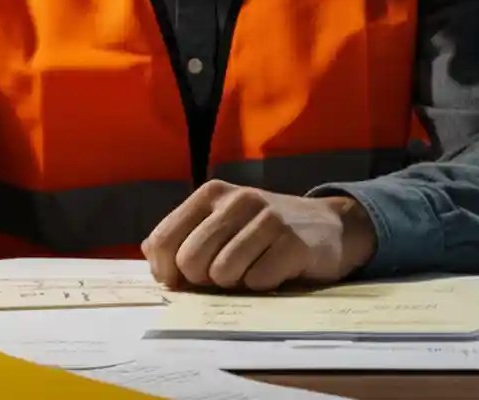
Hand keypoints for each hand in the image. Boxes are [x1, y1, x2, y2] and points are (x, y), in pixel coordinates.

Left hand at [141, 180, 376, 290]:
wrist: (327, 225)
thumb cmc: (262, 230)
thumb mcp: (221, 222)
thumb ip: (183, 235)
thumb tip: (152, 257)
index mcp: (211, 193)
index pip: (164, 239)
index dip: (165, 271)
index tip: (178, 282)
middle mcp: (238, 200)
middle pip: (190, 260)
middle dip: (201, 280)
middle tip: (221, 275)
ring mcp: (268, 219)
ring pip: (223, 272)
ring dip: (234, 283)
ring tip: (249, 271)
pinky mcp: (294, 242)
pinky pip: (258, 281)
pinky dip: (261, 285)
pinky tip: (274, 271)